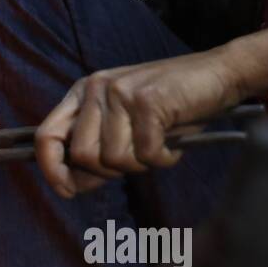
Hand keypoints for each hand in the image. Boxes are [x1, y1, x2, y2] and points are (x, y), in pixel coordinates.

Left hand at [35, 48, 242, 197]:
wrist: (220, 75)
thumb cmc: (171, 108)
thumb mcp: (123, 128)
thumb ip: (93, 152)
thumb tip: (68, 186)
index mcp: (82, 93)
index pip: (47, 137)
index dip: (51, 170)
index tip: (67, 191)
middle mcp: (96, 88)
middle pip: (82, 156)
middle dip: (110, 171)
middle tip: (137, 158)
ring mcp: (121, 92)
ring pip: (113, 159)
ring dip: (140, 164)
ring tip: (158, 145)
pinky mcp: (148, 100)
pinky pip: (146, 155)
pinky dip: (164, 159)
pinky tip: (174, 144)